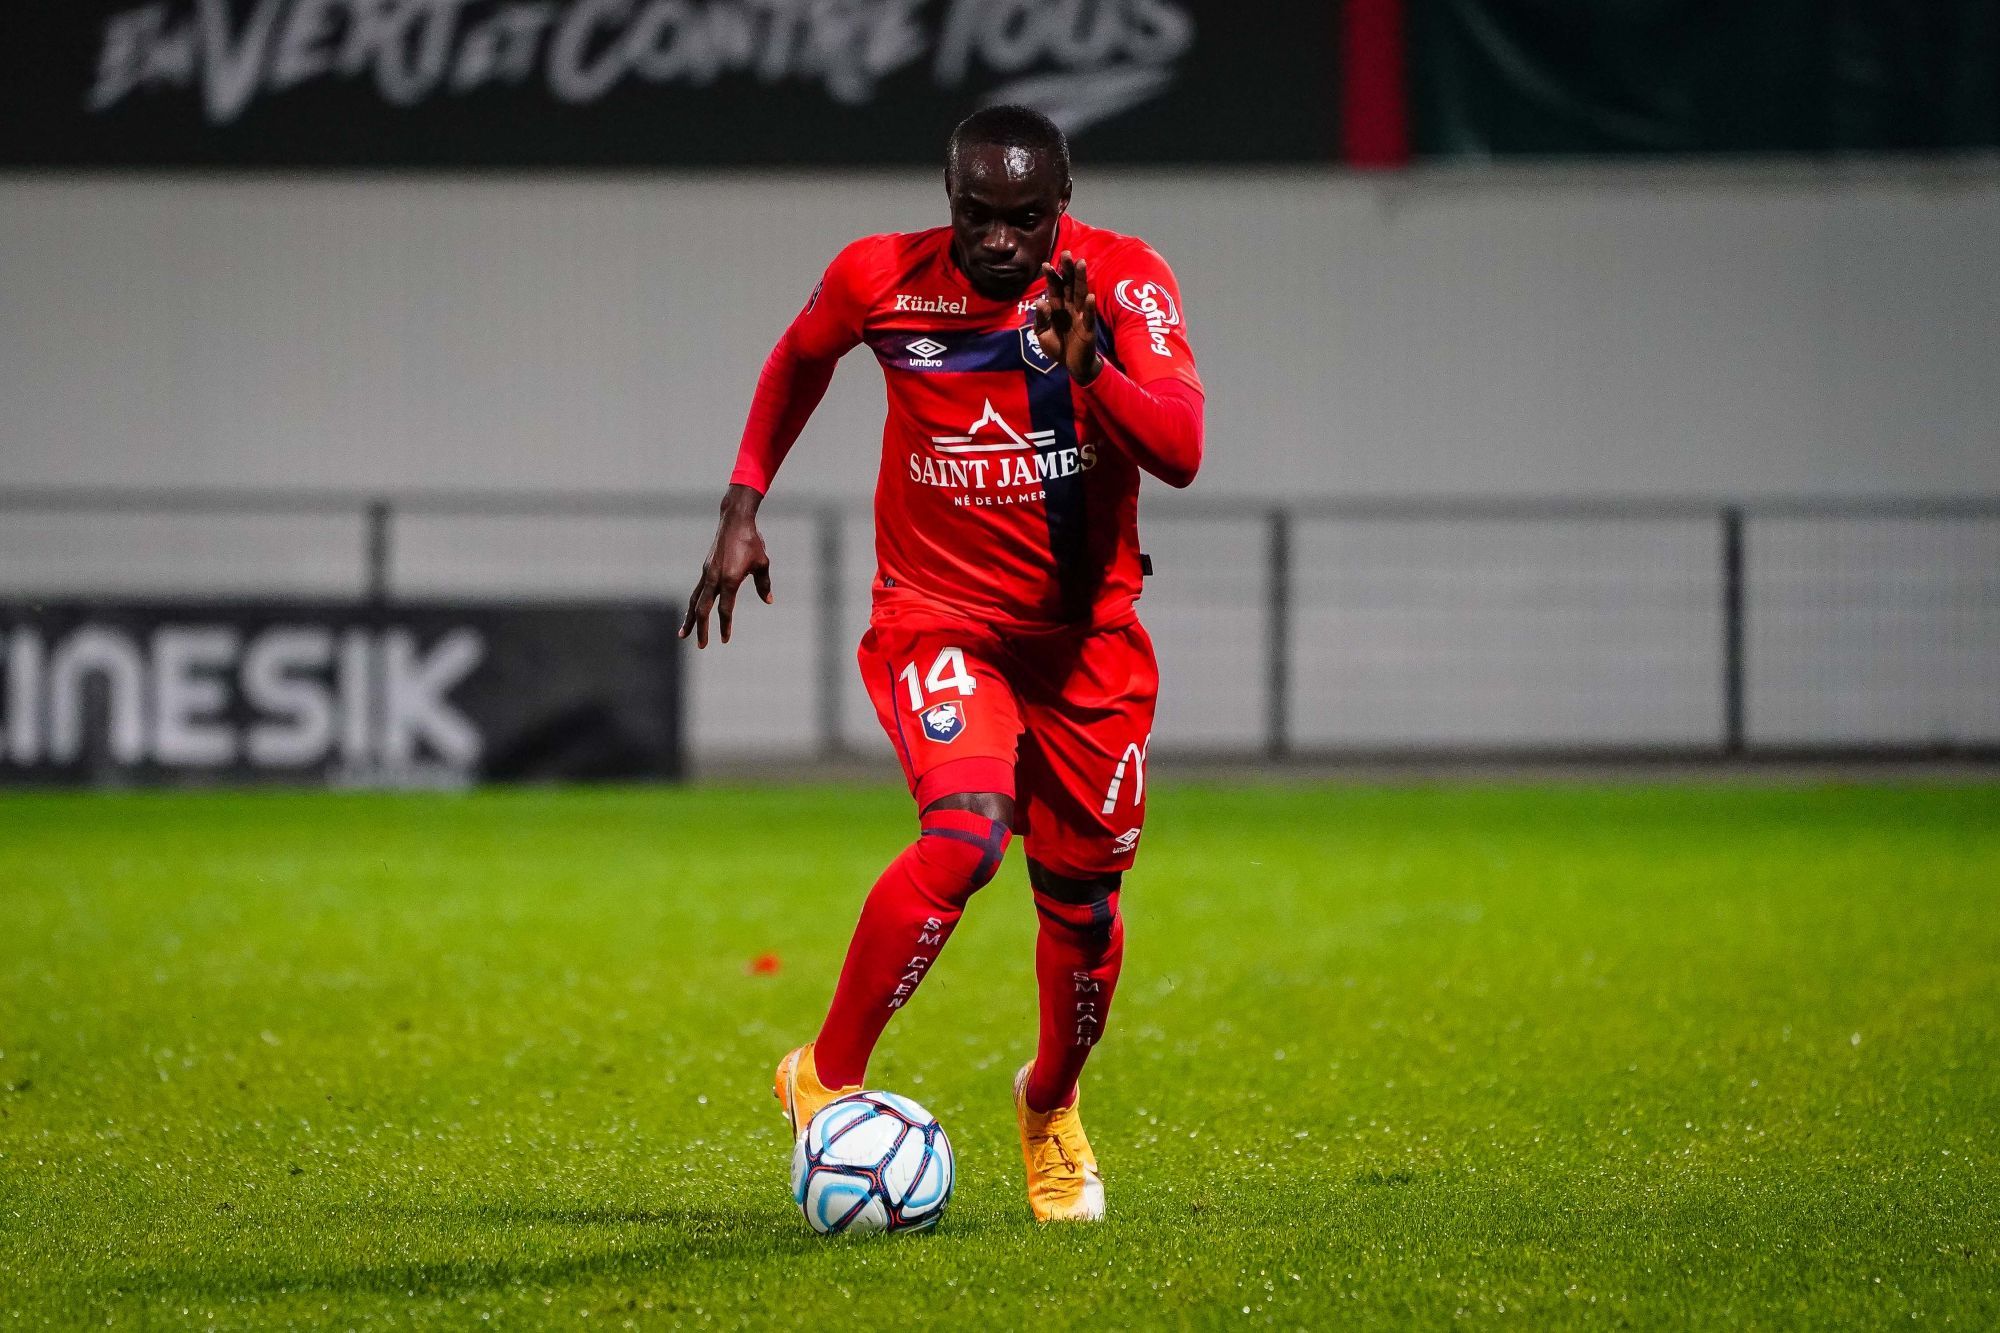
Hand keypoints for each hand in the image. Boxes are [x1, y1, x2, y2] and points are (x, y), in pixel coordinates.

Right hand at [680, 483, 771, 647]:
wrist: (735, 520)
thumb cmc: (752, 541)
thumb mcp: (762, 563)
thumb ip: (763, 584)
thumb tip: (769, 601)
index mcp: (729, 579)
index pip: (725, 608)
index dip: (725, 625)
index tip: (725, 639)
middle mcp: (714, 578)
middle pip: (703, 609)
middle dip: (701, 628)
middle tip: (701, 646)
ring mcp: (707, 573)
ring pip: (695, 600)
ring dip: (689, 618)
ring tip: (683, 634)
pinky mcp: (706, 569)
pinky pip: (697, 591)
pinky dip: (693, 603)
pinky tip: (692, 612)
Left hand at [1032, 251, 1101, 383]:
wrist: (1073, 366)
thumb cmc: (1058, 348)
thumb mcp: (1042, 335)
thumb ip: (1041, 319)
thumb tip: (1040, 301)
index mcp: (1058, 308)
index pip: (1055, 289)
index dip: (1051, 277)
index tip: (1045, 264)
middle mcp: (1070, 308)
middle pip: (1069, 285)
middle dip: (1067, 270)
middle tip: (1066, 253)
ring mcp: (1081, 316)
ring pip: (1081, 294)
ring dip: (1081, 279)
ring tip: (1081, 263)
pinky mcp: (1089, 329)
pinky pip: (1089, 316)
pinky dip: (1089, 307)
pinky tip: (1089, 296)